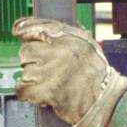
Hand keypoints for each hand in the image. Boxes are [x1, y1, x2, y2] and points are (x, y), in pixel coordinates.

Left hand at [12, 17, 126, 126]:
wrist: (105, 99)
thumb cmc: (94, 73)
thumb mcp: (83, 42)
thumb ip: (58, 31)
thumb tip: (22, 29)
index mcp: (69, 38)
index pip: (38, 27)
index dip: (29, 33)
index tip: (23, 36)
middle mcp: (60, 52)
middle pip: (26, 51)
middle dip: (33, 61)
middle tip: (48, 70)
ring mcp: (53, 72)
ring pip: (26, 71)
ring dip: (33, 79)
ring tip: (50, 83)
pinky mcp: (49, 92)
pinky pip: (24, 89)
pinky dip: (26, 92)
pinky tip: (36, 93)